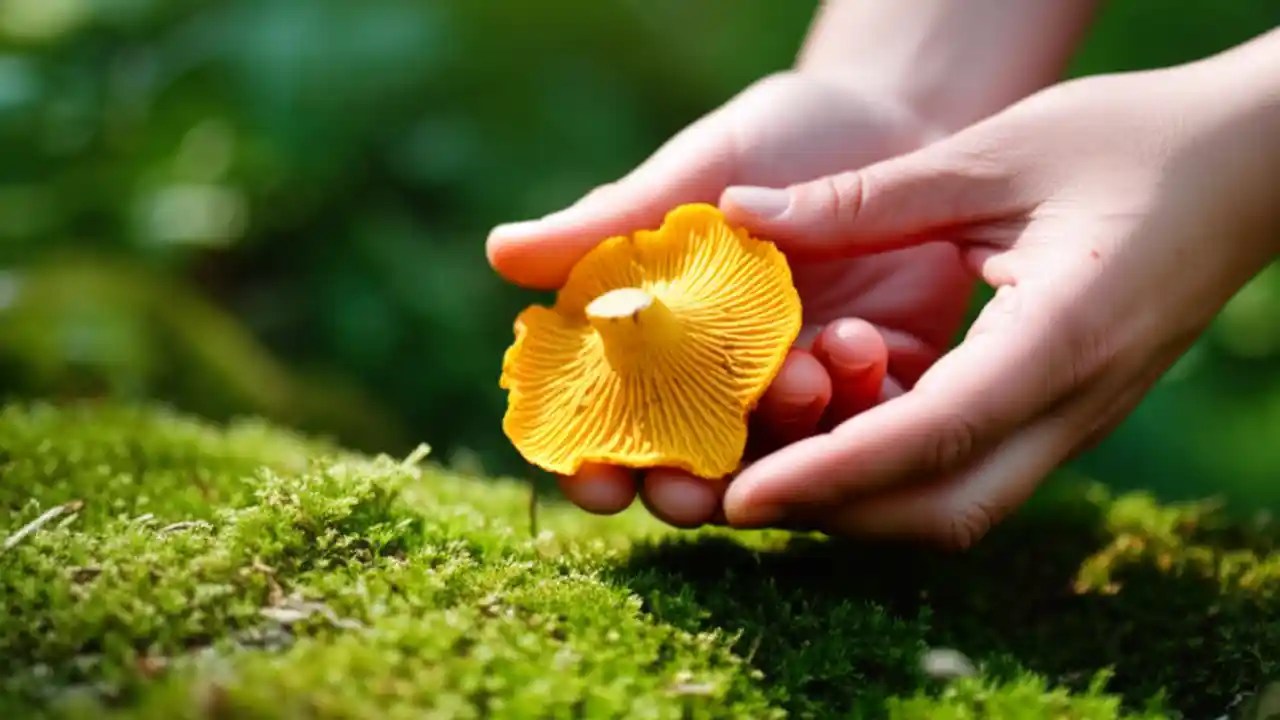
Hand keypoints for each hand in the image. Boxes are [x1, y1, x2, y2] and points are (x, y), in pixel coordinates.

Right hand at [487, 71, 974, 526]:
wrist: (893, 114)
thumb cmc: (776, 138)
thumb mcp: (697, 171)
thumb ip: (611, 222)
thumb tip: (500, 251)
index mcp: (666, 339)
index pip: (610, 422)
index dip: (593, 463)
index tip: (595, 481)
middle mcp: (728, 381)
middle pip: (692, 468)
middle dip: (686, 490)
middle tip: (689, 488)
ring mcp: (805, 387)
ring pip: (784, 458)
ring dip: (784, 435)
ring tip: (804, 373)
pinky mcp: (881, 380)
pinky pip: (873, 424)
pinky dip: (861, 402)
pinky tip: (863, 342)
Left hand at [716, 34, 1279, 547]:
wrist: (1249, 166)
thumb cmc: (1132, 142)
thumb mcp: (994, 155)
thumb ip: (866, 197)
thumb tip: (742, 215)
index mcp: (1062, 340)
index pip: (934, 436)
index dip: (831, 474)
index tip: (743, 495)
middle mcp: (1072, 405)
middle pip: (943, 507)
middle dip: (833, 513)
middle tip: (733, 493)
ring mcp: (1075, 420)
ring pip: (958, 504)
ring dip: (860, 501)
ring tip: (766, 469)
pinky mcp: (1064, 414)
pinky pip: (973, 471)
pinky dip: (896, 469)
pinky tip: (836, 428)